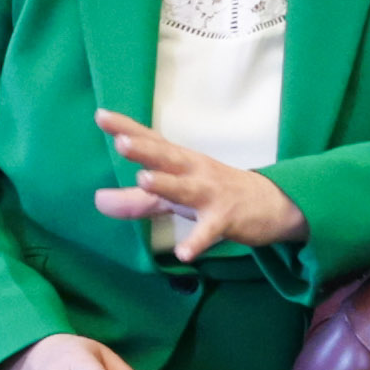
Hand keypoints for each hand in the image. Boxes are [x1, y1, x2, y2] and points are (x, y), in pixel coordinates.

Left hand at [92, 109, 302, 261]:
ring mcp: (211, 194)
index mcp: (181, 161)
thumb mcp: (174, 194)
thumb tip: (97, 200)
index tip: (101, 116)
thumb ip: (136, 199)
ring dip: (166, 184)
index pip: (151, 141)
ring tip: (143, 181)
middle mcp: (194, 171)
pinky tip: (184, 254)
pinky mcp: (226, 219)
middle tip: (121, 142)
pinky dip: (197, 242)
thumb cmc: (214, 193)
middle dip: (144, 150)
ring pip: (185, 189)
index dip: (126, 128)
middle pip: (167, 157)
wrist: (272, 204)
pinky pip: (210, 232)